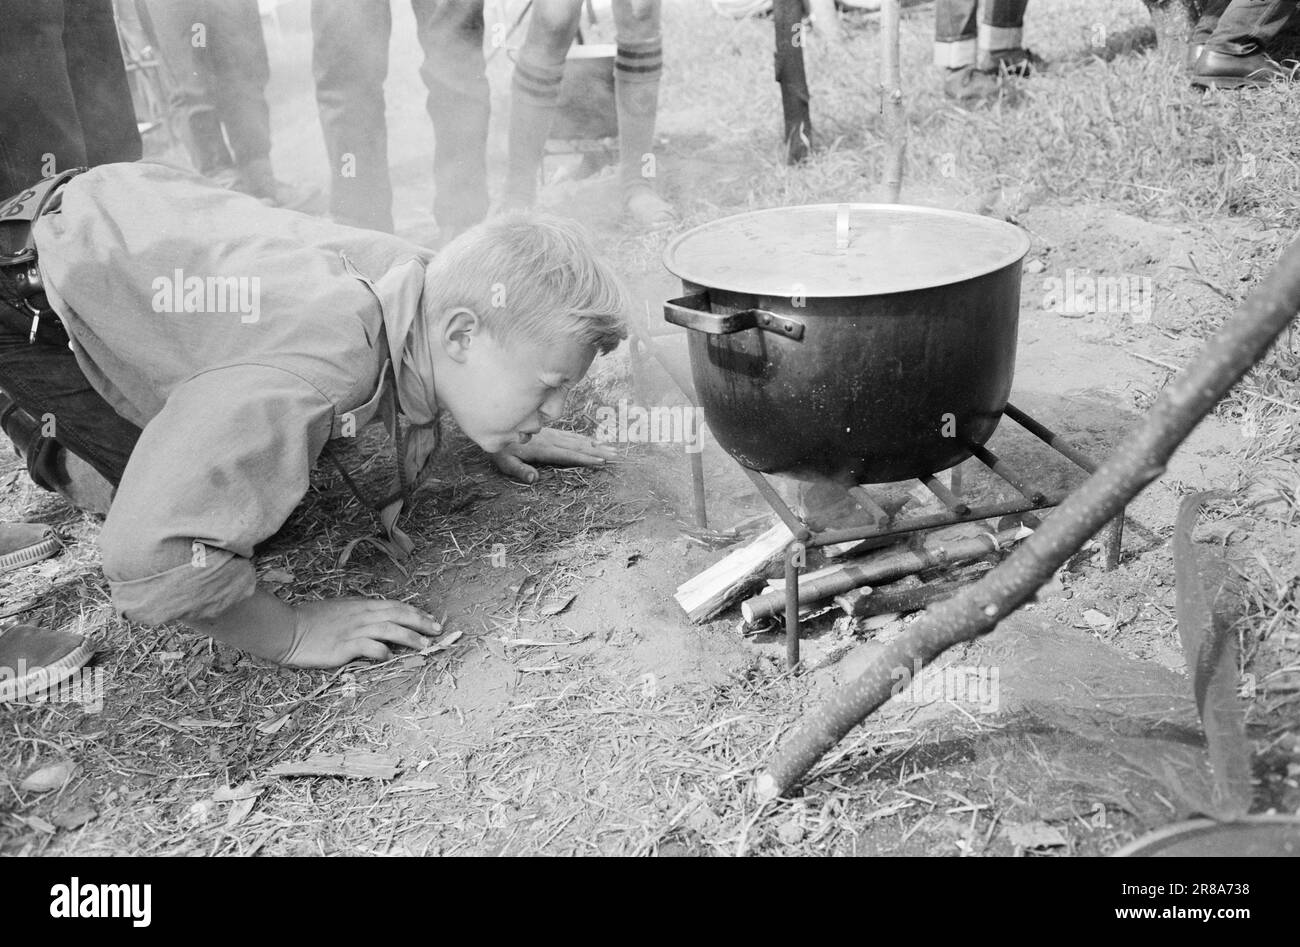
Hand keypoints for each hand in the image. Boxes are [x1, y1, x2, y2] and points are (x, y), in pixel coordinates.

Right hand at [284, 598, 441, 667]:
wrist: (287, 628)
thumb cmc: (310, 621)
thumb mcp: (339, 611)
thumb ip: (359, 615)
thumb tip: (377, 622)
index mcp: (360, 605)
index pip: (394, 606)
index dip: (415, 612)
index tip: (430, 619)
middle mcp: (361, 615)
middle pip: (398, 615)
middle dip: (421, 622)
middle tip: (438, 630)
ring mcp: (353, 630)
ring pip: (390, 629)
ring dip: (410, 637)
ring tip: (425, 645)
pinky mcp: (344, 646)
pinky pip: (370, 647)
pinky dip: (383, 651)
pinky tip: (390, 656)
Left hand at [489, 427, 617, 483]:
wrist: (496, 425)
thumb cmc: (500, 449)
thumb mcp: (505, 462)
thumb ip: (519, 470)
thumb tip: (534, 479)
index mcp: (542, 449)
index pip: (567, 455)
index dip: (584, 459)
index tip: (600, 461)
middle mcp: (551, 440)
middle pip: (578, 446)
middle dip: (597, 451)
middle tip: (615, 455)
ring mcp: (552, 435)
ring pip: (578, 440)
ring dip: (595, 445)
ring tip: (611, 449)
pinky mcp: (551, 433)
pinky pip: (572, 435)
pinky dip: (585, 438)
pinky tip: (594, 441)